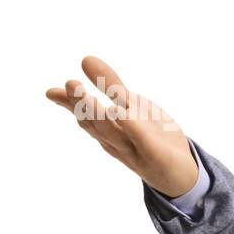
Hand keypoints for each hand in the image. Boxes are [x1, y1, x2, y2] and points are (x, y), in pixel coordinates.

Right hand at [45, 56, 198, 197]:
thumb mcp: (133, 106)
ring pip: (112, 132)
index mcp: (108, 129)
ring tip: (87, 95)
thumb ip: (110, 85)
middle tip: (70, 84)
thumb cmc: (154, 138)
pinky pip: (142, 140)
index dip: (68, 103)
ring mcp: (134, 150)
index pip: (84, 116)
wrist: (183, 174)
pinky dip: (131, 126)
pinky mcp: (156, 155)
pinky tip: (120, 111)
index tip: (51, 92)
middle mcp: (116, 141)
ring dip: (98, 113)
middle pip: (94, 123)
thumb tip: (85, 59)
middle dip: (81, 104)